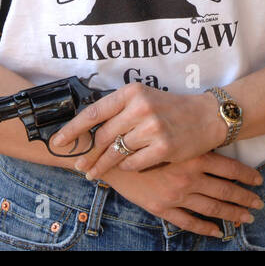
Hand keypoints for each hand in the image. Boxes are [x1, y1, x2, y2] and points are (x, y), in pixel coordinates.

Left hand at [49, 82, 224, 177]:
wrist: (207, 117)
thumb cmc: (171, 109)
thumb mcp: (144, 99)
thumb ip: (118, 110)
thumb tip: (87, 129)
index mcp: (131, 92)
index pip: (93, 112)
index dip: (72, 129)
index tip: (58, 142)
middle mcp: (140, 107)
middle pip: (102, 137)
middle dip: (87, 154)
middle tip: (79, 165)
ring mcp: (152, 128)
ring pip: (115, 152)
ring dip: (102, 166)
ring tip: (93, 173)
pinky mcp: (163, 147)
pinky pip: (133, 163)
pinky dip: (126, 167)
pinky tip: (126, 166)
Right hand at [102, 152, 264, 237]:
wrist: (111, 156)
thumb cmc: (141, 140)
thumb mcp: (171, 136)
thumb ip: (192, 144)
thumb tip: (217, 146)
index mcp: (193, 157)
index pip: (229, 168)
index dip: (246, 175)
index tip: (259, 181)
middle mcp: (189, 177)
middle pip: (225, 190)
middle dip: (245, 198)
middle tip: (259, 204)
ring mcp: (177, 195)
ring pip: (212, 208)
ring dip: (232, 214)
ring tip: (246, 217)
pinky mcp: (163, 208)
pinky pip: (189, 222)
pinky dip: (205, 228)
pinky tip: (217, 232)